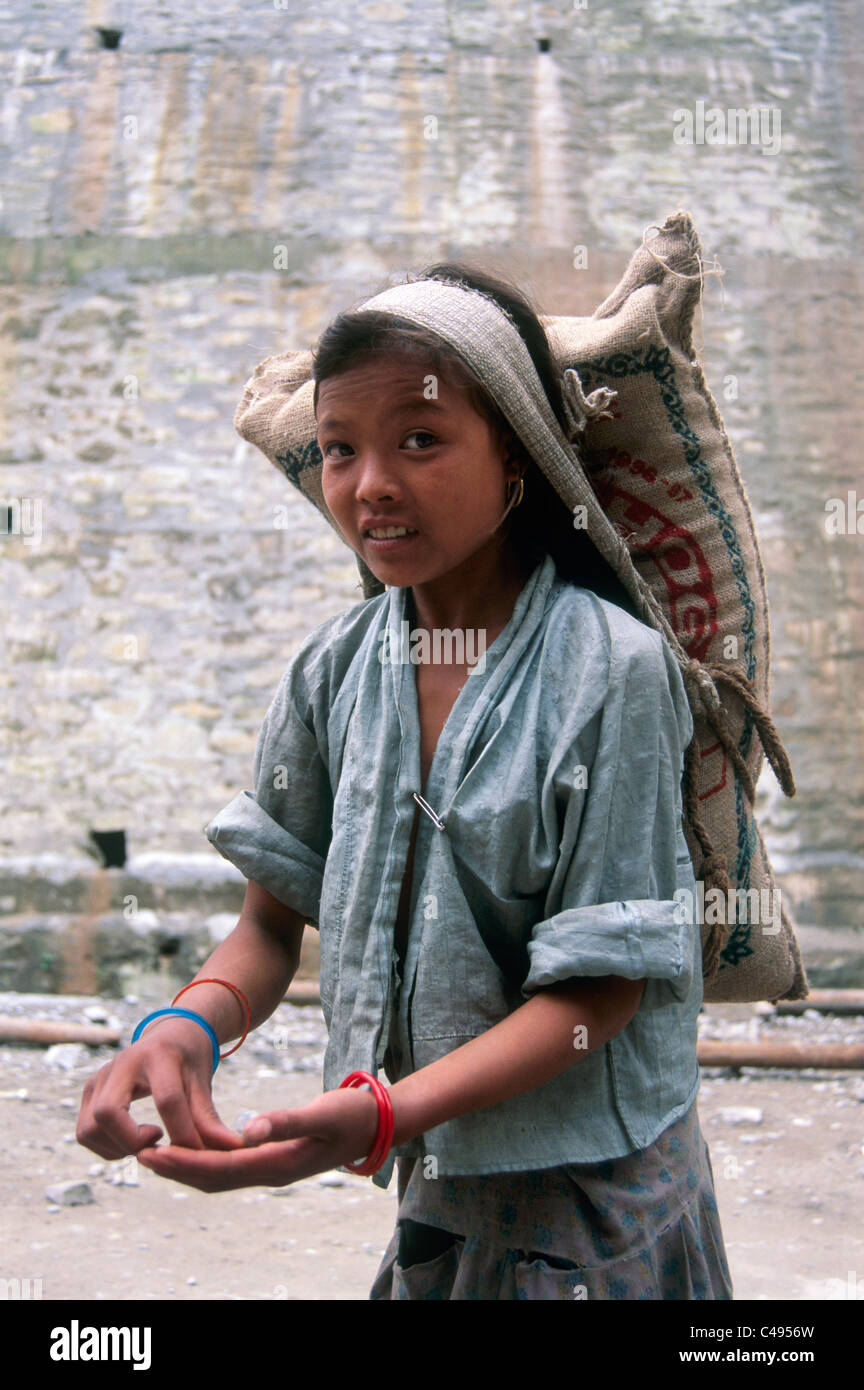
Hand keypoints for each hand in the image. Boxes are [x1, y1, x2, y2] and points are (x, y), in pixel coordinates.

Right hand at [76, 1017, 245, 1158]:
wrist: (169, 1033)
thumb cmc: (189, 1058)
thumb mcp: (202, 1081)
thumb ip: (209, 1119)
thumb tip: (231, 1152)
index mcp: (159, 1055)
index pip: (167, 1100)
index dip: (184, 1134)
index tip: (196, 1154)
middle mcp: (122, 1062)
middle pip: (109, 1113)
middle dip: (134, 1142)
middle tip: (159, 1143)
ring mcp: (100, 1076)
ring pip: (89, 1128)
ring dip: (117, 1148)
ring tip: (148, 1143)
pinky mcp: (89, 1090)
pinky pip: (85, 1132)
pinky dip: (107, 1148)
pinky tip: (133, 1142)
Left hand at [135, 1085, 380, 1192]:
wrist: (379, 1123)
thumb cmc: (354, 1115)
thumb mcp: (323, 1113)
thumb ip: (287, 1120)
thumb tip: (249, 1129)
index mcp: (277, 1164)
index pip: (220, 1169)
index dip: (184, 1163)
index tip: (154, 1153)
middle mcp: (271, 1172)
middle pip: (213, 1179)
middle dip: (177, 1169)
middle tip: (141, 1154)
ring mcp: (274, 1168)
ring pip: (221, 1175)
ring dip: (188, 1166)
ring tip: (158, 1153)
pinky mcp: (276, 1158)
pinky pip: (233, 1166)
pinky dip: (207, 1159)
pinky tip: (195, 1147)